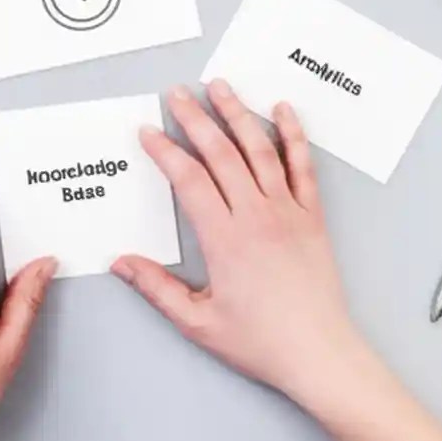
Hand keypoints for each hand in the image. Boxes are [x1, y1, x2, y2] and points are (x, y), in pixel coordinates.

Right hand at [111, 80, 362, 412]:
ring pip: (259, 150)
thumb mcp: (198, 321)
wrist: (320, 354)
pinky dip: (292, 135)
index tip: (147, 133)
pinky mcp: (312, 217)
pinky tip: (282, 112)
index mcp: (225, 239)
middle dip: (195, 119)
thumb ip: (156, 288)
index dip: (165, 151)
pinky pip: (302, 166)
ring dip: (237, 115)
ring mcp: (287, 212)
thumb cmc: (261, 342)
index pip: (188, 180)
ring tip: (220, 86)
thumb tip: (121, 263)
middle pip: (221, 154)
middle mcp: (257, 216)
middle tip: (176, 94)